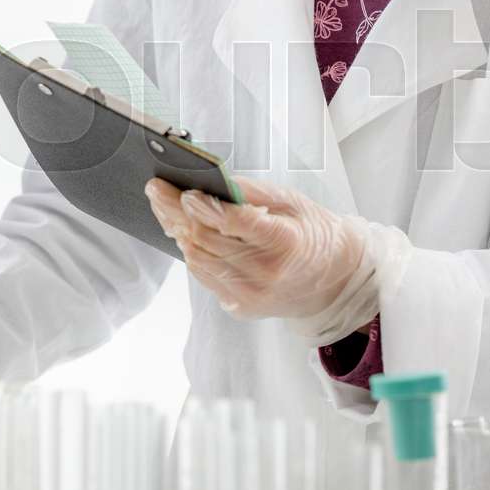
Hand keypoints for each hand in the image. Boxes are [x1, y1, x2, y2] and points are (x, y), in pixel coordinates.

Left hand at [144, 176, 405, 342]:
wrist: (333, 279)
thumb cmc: (312, 233)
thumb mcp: (292, 201)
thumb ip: (253, 192)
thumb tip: (213, 183)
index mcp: (286, 243)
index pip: (238, 224)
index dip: (207, 208)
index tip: (184, 192)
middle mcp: (267, 274)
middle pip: (208, 240)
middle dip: (177, 213)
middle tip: (156, 190)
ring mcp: (252, 295)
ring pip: (198, 258)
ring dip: (178, 231)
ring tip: (164, 206)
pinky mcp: (240, 306)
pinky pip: (204, 275)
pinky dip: (191, 251)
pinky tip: (184, 231)